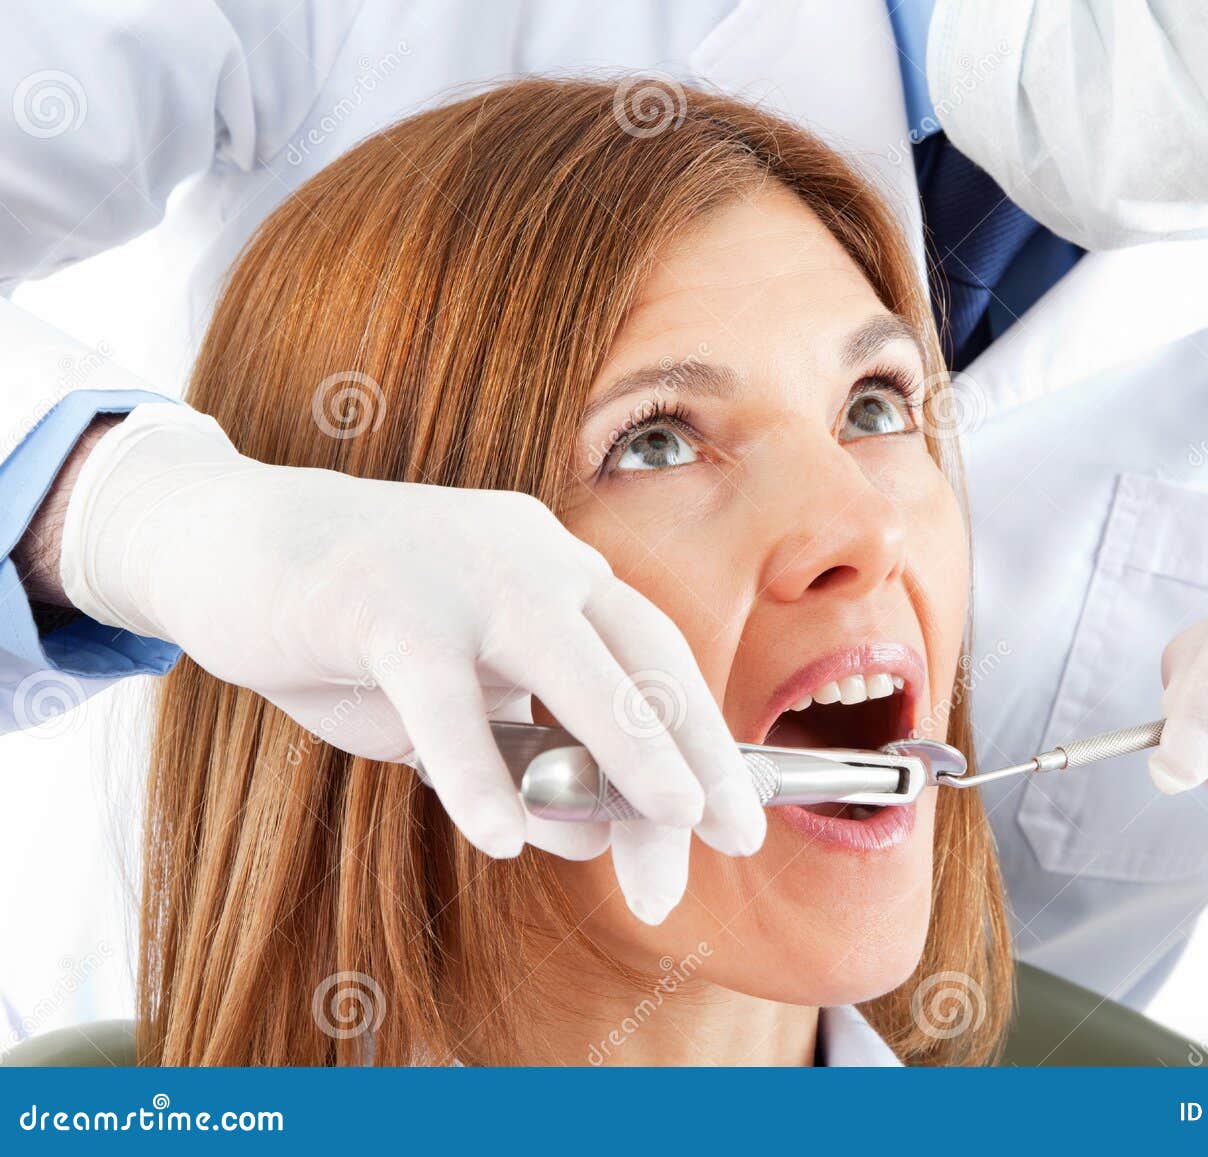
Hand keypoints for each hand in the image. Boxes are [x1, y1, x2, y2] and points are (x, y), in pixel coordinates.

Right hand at [56, 405, 764, 922]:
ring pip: (564, 662)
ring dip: (626, 746)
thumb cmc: (353, 631)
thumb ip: (522, 762)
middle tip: (732, 836)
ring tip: (670, 824)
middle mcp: (531, 560)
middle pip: (638, 660)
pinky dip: (474, 770)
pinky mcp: (380, 600)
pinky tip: (501, 835)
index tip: (736, 821)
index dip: (703, 741)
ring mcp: (461, 574)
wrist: (224, 541)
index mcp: (559, 575)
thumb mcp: (455, 709)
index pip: (653, 660)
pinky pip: (441, 698)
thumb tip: (597, 839)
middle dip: (693, 753)